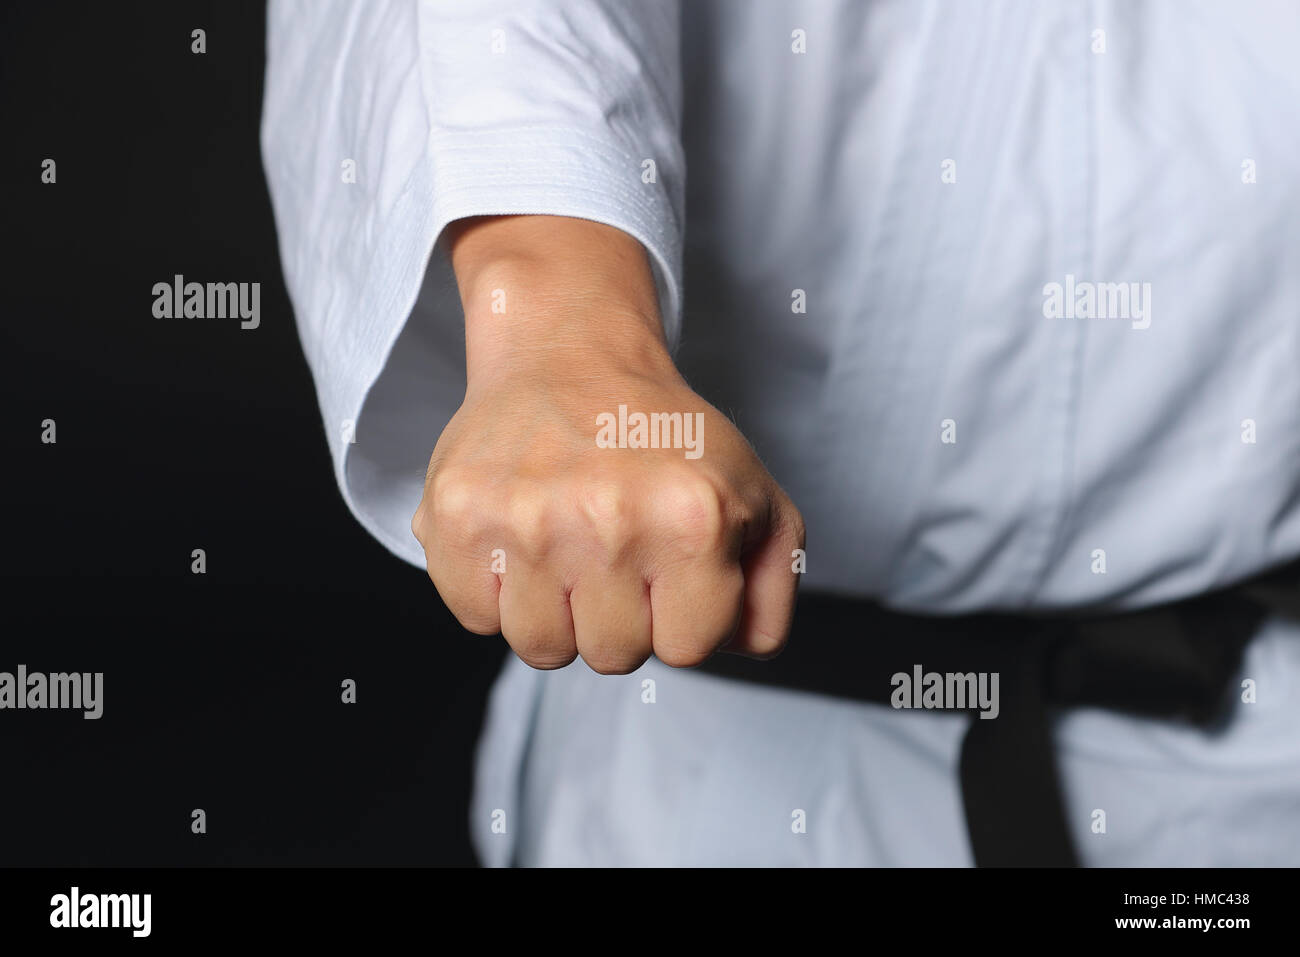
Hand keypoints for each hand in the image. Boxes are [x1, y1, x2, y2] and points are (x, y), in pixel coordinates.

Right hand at [411, 216, 804, 672]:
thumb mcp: (756, 498)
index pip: (688, 651)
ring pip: (542, 648)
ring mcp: (527, 519)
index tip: (669, 572)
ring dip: (556, 613)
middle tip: (614, 550)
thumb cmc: (664, 438)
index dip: (680, 619)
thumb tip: (739, 648)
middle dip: (619, 617)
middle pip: (614, 656)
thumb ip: (771, 589)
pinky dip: (495, 592)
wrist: (571, 354)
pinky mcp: (458, 515)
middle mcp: (610, 518)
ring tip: (567, 548)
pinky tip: (520, 541)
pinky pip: (476, 618)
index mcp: (695, 518)